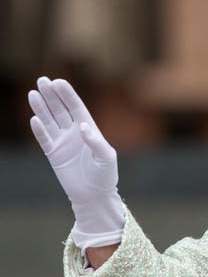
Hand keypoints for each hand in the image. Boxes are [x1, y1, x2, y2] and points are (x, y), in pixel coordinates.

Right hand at [28, 77, 124, 249]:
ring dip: (41, 108)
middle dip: (52, 96)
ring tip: (33, 94)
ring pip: (49, 121)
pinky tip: (34, 119)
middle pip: (60, 110)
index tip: (58, 82)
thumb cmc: (106, 176)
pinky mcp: (54, 155)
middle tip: (42, 80)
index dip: (67, 95)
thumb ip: (96, 141)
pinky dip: (39, 130)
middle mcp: (74, 133)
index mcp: (89, 129)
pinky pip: (44, 139)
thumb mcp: (106, 157)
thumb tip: (83, 127)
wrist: (95, 195)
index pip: (76, 107)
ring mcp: (63, 142)